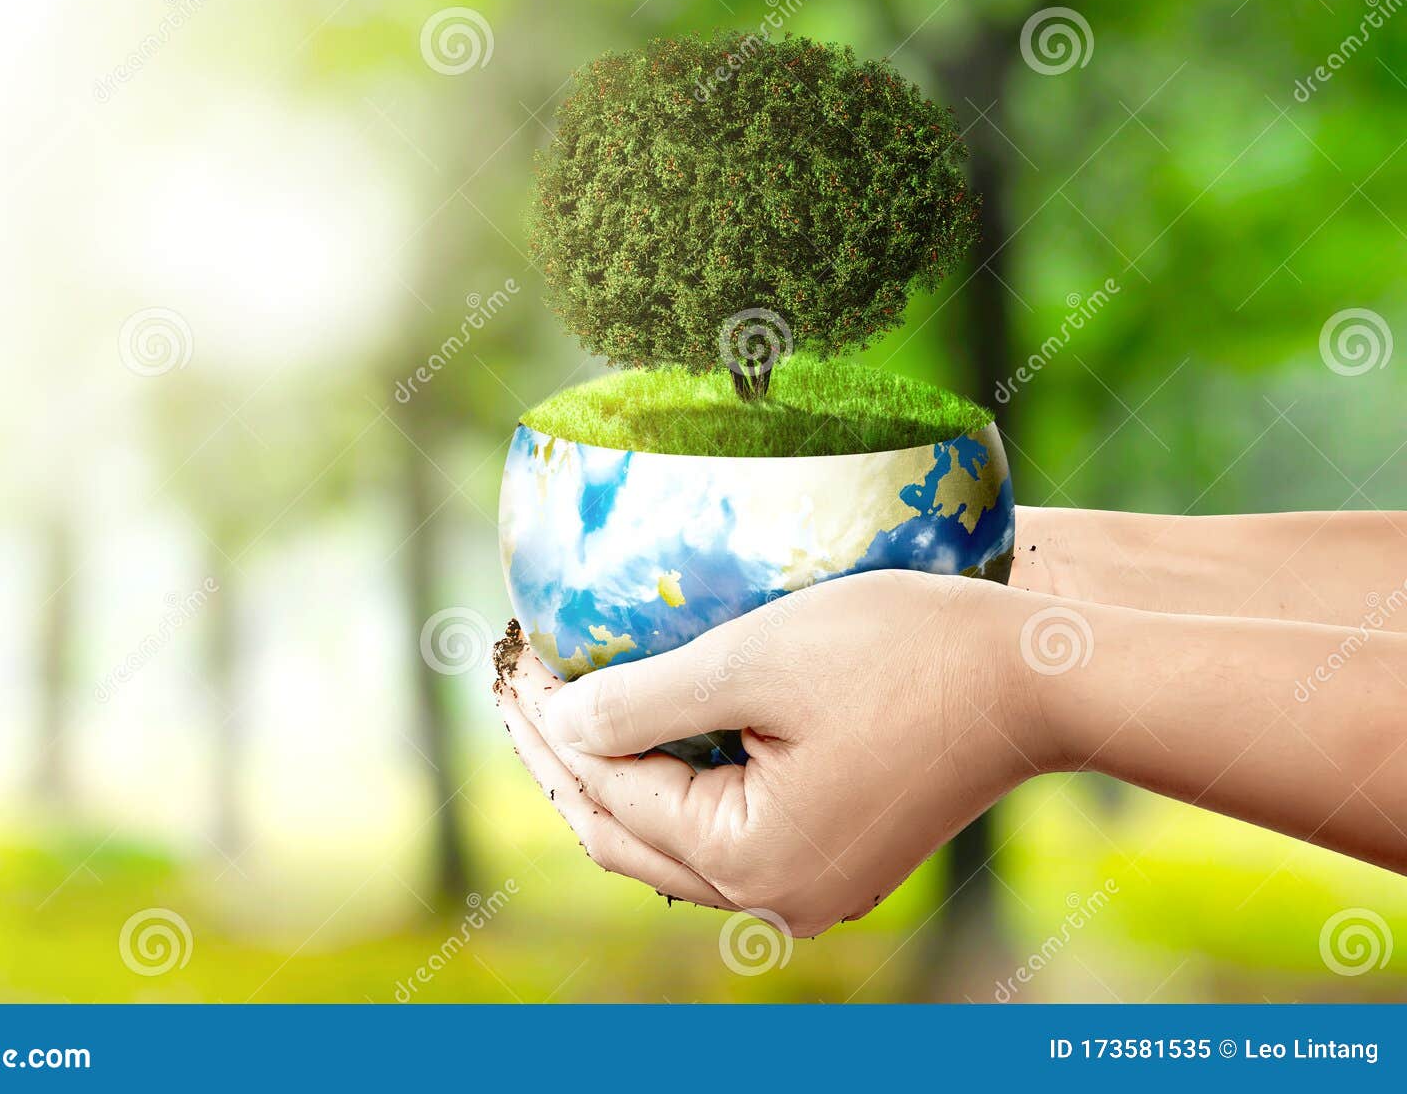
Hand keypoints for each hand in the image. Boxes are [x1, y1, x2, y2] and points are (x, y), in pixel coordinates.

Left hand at [494, 570, 1043, 936]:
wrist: (1039, 675)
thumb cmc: (902, 653)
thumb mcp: (755, 660)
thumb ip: (645, 700)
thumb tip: (561, 727)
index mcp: (751, 860)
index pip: (611, 794)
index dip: (550, 728)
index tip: (511, 663)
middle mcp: (778, 895)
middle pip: (632, 835)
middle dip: (568, 762)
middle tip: (518, 691)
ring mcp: (814, 883)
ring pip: (676, 839)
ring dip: (620, 775)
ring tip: (568, 709)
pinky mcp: (839, 854)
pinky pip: (727, 829)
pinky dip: (678, 783)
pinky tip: (651, 732)